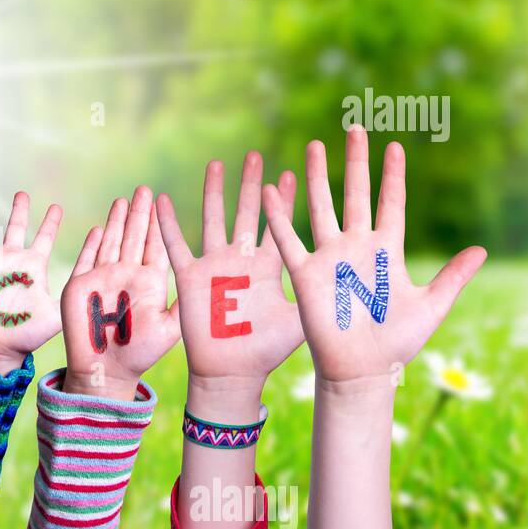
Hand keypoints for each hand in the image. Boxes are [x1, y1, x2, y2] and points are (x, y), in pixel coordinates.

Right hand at [0, 192, 62, 371]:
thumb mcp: (55, 314)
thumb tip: (92, 282)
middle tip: (22, 194)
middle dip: (19, 210)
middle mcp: (10, 261)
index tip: (57, 206)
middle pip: (15, 227)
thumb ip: (69, 295)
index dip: (50, 223)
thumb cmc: (27, 335)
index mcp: (32, 267)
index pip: (44, 238)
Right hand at [61, 186, 179, 398]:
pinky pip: (86, 259)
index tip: (162, 200)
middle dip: (138, 214)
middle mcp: (126, 276)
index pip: (154, 245)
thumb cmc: (140, 353)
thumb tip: (208, 281)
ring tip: (123, 199)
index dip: (157, 223)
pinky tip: (98, 228)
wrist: (106, 370)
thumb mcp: (171, 328)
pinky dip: (92, 243)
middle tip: (144, 189)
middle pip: (133, 237)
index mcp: (149, 282)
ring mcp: (103, 279)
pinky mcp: (80, 286)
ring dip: (116, 221)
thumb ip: (184, 303)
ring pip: (111, 242)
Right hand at [156, 152, 303, 383]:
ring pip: (213, 219)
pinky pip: (176, 246)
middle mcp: (241, 261)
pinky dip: (167, 225)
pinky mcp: (191, 279)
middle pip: (246, 213)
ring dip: (213, 192)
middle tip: (255, 154)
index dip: (285, 199)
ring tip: (216, 164)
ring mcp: (214, 267)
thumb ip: (324, 293)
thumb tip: (366, 281)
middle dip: (250, 184)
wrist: (233, 374)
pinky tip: (161, 200)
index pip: (278, 224)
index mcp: (269, 267)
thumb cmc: (269, 351)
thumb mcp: (304, 317)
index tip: (294, 171)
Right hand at [261, 126, 485, 384]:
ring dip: (317, 178)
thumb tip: (483, 250)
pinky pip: (290, 240)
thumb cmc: (396, 343)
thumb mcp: (431, 306)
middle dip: (355, 162)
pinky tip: (273, 192)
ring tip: (313, 147)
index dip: (393, 175)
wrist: (361, 369)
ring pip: (321, 207)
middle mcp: (356, 247)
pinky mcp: (306, 274)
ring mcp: (329, 258)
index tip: (394, 146)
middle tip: (354, 129)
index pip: (391, 203)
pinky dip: (280, 218)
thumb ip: (453, 276)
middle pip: (356, 194)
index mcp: (387, 251)